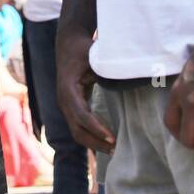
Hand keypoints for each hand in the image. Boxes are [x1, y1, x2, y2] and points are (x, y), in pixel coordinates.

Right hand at [56, 27, 115, 153]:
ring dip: (93, 143)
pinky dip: (89, 136)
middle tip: (115, 148)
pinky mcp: (69, 107)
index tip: (112, 138)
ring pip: (76, 132)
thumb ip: (107, 67)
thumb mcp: (94, 56)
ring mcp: (65, 105)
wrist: (67, 44)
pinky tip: (104, 141)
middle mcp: (63, 100)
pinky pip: (77, 127)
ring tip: (112, 149)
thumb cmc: (82, 49)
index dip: (96, 129)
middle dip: (95, 142)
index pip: (81, 115)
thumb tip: (129, 75)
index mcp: (68, 88)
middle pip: (77, 130)